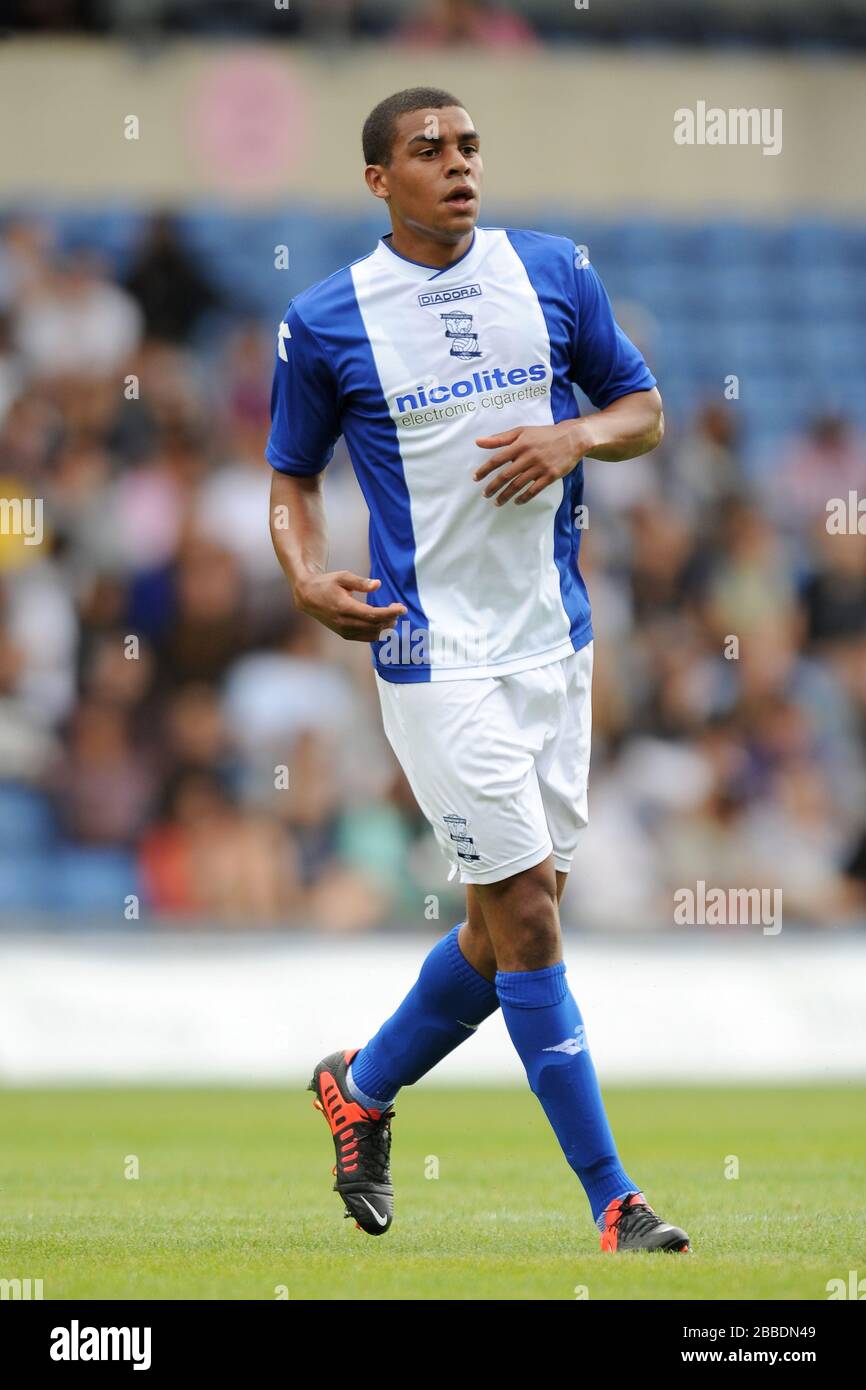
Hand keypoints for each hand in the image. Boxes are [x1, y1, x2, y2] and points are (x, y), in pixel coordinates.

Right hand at [294, 570, 406, 641]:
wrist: (308, 597)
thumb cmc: (326, 583)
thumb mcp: (342, 577)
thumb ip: (361, 582)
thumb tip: (378, 584)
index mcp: (344, 608)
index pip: (373, 615)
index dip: (390, 613)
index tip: (403, 608)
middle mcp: (344, 623)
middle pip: (375, 626)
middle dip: (391, 618)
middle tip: (398, 608)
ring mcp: (344, 631)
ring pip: (372, 634)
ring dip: (386, 627)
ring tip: (391, 615)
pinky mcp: (345, 634)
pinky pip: (366, 638)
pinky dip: (378, 632)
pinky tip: (383, 622)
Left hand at [473, 422, 587, 504]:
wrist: (572, 438)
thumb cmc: (544, 435)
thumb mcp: (521, 431)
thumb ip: (499, 438)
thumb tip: (478, 442)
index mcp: (520, 444)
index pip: (497, 459)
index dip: (485, 469)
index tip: (476, 478)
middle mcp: (529, 456)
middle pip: (506, 475)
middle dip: (493, 487)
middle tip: (485, 495)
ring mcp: (540, 467)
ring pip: (518, 485)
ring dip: (506, 495)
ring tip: (497, 502)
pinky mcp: (550, 476)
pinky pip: (534, 490)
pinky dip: (524, 497)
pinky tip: (517, 502)